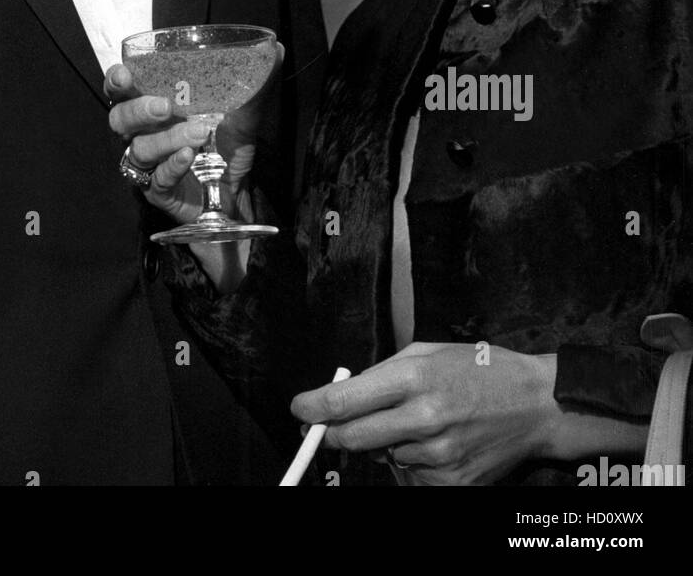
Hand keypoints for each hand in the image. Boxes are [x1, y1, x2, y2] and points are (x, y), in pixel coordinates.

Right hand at [105, 43, 284, 224]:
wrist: (240, 190)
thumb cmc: (230, 144)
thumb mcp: (246, 111)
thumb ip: (256, 82)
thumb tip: (275, 49)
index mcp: (154, 107)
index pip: (121, 91)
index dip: (116, 81)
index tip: (125, 74)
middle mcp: (144, 134)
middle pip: (119, 119)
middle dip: (138, 109)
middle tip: (165, 106)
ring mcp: (149, 165)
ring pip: (139, 149)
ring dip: (167, 138)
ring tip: (199, 134)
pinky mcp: (157, 192)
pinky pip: (156, 179)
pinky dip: (172, 165)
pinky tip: (189, 157)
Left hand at [291, 343, 557, 485]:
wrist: (536, 405)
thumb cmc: (481, 371)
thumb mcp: (428, 352)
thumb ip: (384, 373)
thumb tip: (345, 394)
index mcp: (414, 379)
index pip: (345, 401)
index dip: (313, 407)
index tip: (299, 409)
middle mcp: (423, 420)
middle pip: (352, 438)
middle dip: (332, 433)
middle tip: (325, 426)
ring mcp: (438, 457)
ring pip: (383, 456)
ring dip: (385, 443)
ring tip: (417, 422)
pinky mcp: (451, 483)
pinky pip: (410, 475)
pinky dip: (411, 461)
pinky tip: (435, 442)